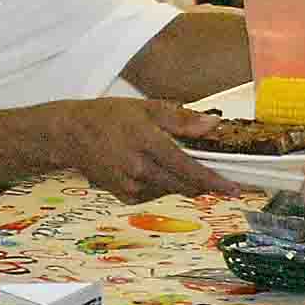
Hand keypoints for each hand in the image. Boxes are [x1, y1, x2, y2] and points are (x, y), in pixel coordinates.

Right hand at [58, 98, 233, 201]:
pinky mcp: (124, 196)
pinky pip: (154, 194)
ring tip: (167, 160)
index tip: (234, 189)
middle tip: (217, 178)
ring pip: (170, 190)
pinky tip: (150, 168)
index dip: (214, 181)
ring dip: (180, 181)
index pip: (189, 168)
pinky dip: (161, 184)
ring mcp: (131, 186)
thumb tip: (212, 126)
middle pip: (184, 185)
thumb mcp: (146, 108)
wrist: (70, 135)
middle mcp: (140, 169)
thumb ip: (181, 119)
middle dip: (203, 184)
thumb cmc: (109, 116)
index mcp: (148, 143)